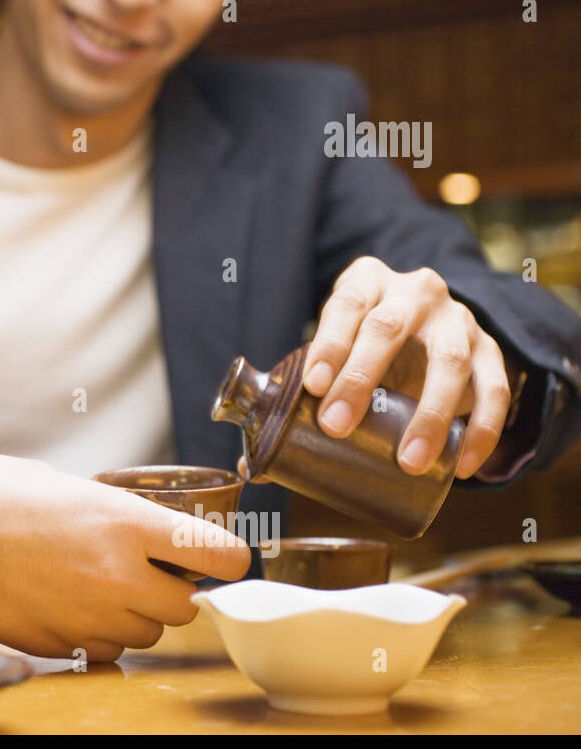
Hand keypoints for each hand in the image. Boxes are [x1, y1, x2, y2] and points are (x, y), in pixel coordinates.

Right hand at [0, 454, 250, 661]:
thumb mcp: (63, 484)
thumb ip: (110, 511)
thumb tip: (135, 525)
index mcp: (126, 523)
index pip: (217, 555)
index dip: (225, 558)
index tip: (221, 557)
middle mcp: (119, 576)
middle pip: (184, 606)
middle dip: (171, 590)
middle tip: (146, 569)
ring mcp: (90, 615)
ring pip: (146, 633)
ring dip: (136, 615)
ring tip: (98, 585)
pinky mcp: (61, 643)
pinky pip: (104, 650)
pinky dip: (99, 634)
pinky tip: (72, 607)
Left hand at [301, 256, 512, 479]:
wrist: (427, 325)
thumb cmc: (364, 342)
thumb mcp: (337, 348)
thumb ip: (302, 391)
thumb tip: (254, 461)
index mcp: (367, 282)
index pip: (345, 305)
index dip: (330, 343)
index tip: (314, 385)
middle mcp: (415, 292)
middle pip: (388, 329)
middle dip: (360, 379)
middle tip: (338, 427)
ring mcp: (458, 319)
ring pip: (448, 360)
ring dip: (429, 413)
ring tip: (408, 461)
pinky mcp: (491, 349)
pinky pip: (494, 388)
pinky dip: (482, 430)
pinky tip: (462, 466)